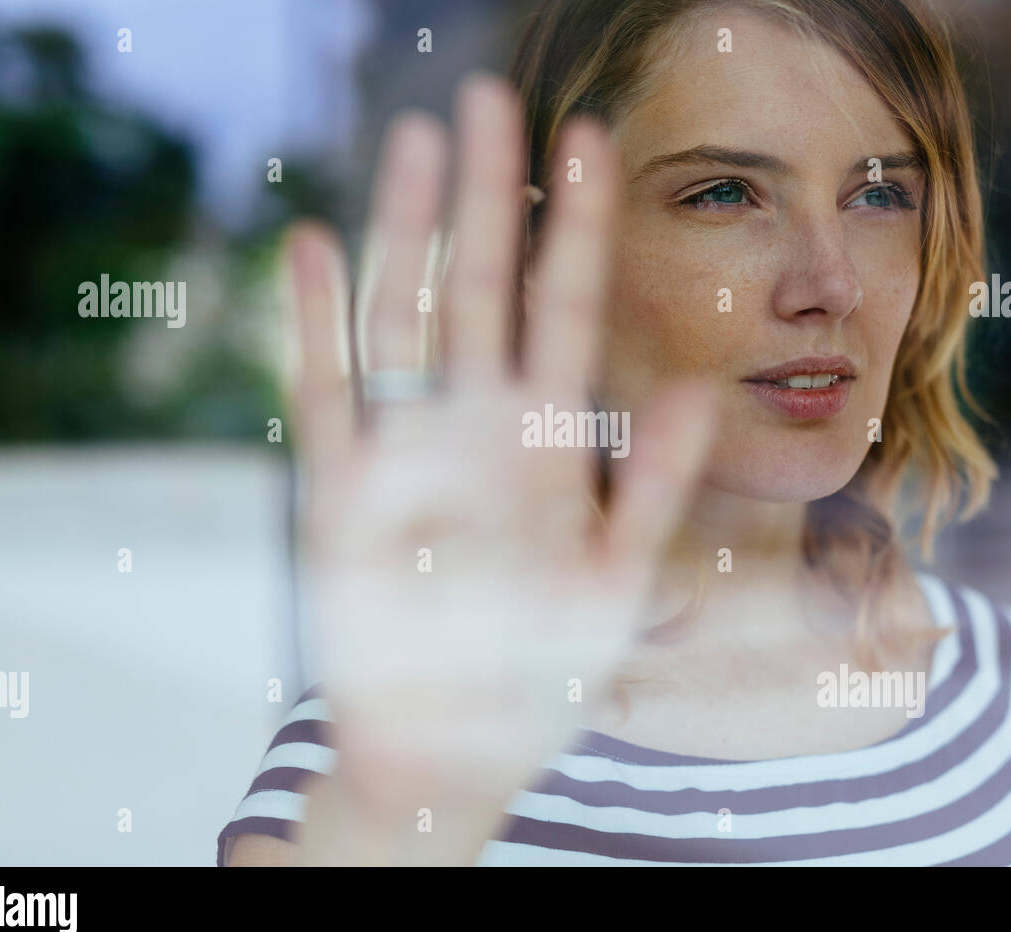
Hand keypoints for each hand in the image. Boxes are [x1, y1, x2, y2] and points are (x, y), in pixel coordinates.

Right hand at [281, 74, 715, 855]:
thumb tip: (695, 389)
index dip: (577, 227)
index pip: (566, 310)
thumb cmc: (539, 673)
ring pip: (406, 316)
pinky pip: (326, 390)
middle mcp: (475, 428)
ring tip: (418, 140)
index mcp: (547, 442)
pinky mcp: (339, 490)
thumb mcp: (616, 583)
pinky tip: (316, 245)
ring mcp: (406, 450)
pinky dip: (315, 321)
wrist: (451, 752)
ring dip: (407, 232)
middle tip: (493, 100)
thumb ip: (651, 488)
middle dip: (489, 196)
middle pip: (481, 287)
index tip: (588, 140)